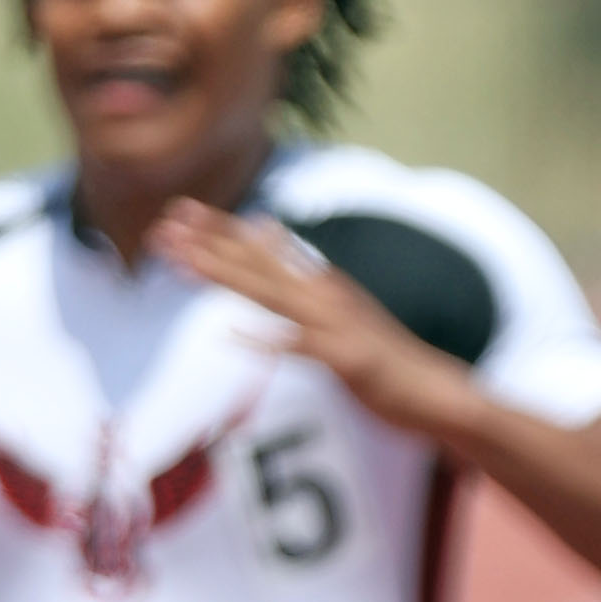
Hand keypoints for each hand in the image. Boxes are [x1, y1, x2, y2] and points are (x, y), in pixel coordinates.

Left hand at [152, 203, 464, 431]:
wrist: (435, 390)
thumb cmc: (387, 357)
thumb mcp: (343, 308)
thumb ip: (305, 277)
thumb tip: (271, 235)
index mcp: (323, 283)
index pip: (263, 249)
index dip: (221, 229)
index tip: (180, 211)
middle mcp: (325, 294)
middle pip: (257, 263)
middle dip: (209, 243)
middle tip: (165, 224)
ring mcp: (334, 324)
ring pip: (268, 294)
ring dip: (223, 276)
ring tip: (181, 262)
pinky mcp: (344, 359)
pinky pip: (297, 348)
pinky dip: (264, 341)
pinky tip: (229, 335)